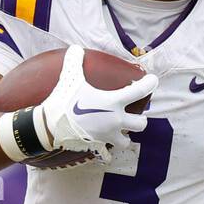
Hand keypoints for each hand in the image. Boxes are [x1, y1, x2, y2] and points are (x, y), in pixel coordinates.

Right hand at [37, 46, 157, 164]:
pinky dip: (106, 153)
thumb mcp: (70, 77)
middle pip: (141, 124)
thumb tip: (75, 48)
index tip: (152, 80)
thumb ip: (74, 61)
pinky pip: (106, 155)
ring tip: (119, 130)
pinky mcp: (98, 146)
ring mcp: (108, 135)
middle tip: (133, 114)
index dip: (150, 84)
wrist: (51, 126)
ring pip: (126, 141)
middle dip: (140, 119)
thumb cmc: (64, 101)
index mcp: (113, 102)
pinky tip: (103, 150)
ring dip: (125, 136)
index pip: (140, 91)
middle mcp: (115, 120)